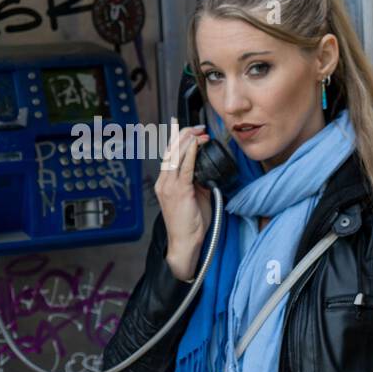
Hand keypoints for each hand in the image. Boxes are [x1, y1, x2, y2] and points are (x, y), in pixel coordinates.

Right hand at [155, 125, 212, 280]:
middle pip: (171, 151)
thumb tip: (208, 170)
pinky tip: (197, 145)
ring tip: (200, 133)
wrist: (184, 244)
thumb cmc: (190, 224)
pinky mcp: (178, 192)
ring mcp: (169, 187)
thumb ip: (199, 182)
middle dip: (185, 135)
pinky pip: (184, 168)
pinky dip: (190, 154)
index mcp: (165, 183)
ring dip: (189, 141)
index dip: (181, 139)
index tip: (194, 131)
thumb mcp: (196, 197)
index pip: (170, 154)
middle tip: (199, 127)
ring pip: (176, 156)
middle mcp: (164, 182)